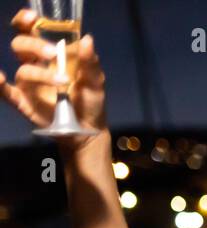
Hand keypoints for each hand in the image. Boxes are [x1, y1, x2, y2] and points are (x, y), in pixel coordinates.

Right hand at [1, 9, 105, 140]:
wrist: (89, 129)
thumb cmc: (90, 101)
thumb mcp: (95, 81)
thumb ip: (90, 62)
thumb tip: (87, 39)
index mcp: (50, 54)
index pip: (30, 31)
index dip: (26, 21)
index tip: (32, 18)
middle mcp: (34, 65)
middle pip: (20, 45)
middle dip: (34, 45)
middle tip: (53, 53)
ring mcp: (28, 84)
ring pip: (23, 69)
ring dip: (41, 73)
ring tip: (63, 81)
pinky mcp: (23, 101)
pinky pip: (5, 92)